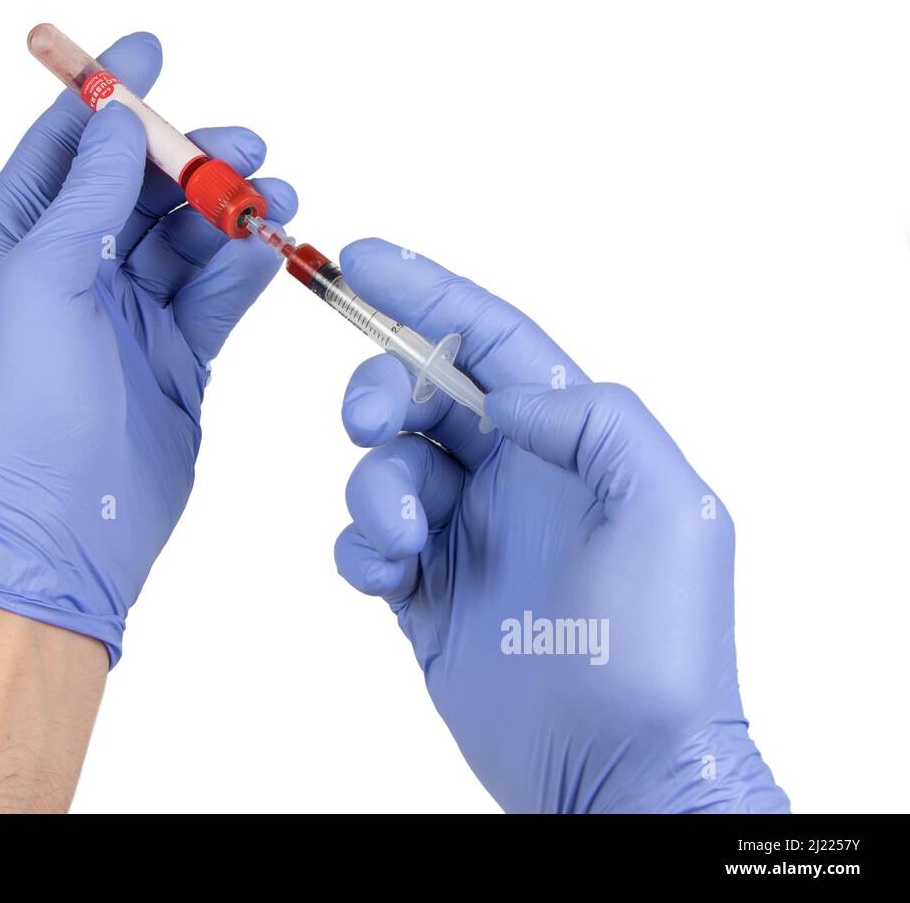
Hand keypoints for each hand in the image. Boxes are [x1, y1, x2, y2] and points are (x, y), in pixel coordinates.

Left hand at [0, 32, 295, 664]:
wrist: (57, 534)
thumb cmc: (23, 410)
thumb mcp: (42, 281)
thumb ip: (89, 197)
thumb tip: (119, 123)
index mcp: (14, 247)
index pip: (64, 149)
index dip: (107, 97)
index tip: (152, 52)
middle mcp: (68, 276)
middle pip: (137, 189)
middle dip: (190, 160)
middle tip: (244, 144)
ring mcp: (124, 319)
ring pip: (184, 242)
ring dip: (227, 213)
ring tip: (274, 195)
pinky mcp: (175, 362)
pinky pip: (214, 299)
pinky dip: (242, 270)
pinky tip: (268, 249)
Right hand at [333, 239, 786, 811]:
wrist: (618, 769)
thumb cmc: (658, 646)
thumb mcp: (668, 507)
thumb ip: (596, 417)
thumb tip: (509, 401)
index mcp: (568, 445)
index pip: (491, 344)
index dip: (429, 294)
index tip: (365, 259)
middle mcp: (513, 482)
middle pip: (419, 396)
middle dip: (378, 391)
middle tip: (372, 422)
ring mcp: (465, 540)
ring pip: (382, 470)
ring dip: (374, 490)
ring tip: (405, 544)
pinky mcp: (424, 598)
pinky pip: (362, 545)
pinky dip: (359, 549)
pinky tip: (389, 579)